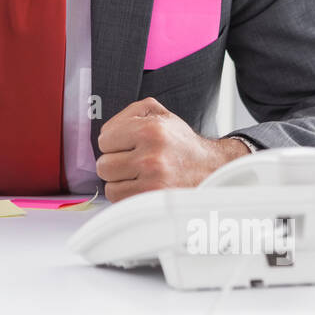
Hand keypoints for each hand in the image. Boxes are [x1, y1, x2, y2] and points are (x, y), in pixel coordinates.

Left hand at [95, 97, 250, 201]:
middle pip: (104, 165)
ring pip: (109, 186)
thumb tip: (105, 131)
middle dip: (116, 163)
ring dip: (120, 181)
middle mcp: (152, 156)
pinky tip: (142, 186)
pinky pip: (120, 200)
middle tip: (134, 161)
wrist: (211, 168)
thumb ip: (129, 113)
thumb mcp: (161, 114)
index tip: (127, 145)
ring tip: (139, 174)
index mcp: (151, 130)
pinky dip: (127, 195)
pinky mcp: (153, 201)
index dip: (114, 142)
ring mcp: (153, 182)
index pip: (104, 139)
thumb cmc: (181, 143)